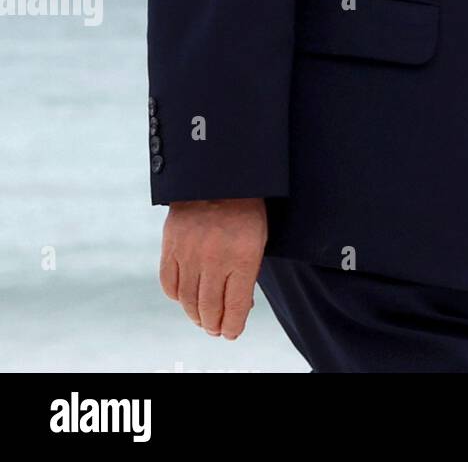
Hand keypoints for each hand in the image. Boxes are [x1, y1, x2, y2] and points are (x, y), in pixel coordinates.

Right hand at [159, 197, 267, 339]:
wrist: (218, 176)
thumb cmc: (245, 210)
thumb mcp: (258, 239)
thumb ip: (248, 273)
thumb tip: (238, 309)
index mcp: (243, 256)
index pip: (235, 307)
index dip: (233, 326)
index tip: (231, 333)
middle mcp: (215, 258)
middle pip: (209, 308)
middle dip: (214, 324)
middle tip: (216, 329)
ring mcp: (190, 253)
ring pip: (188, 301)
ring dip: (195, 316)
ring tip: (203, 319)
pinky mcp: (171, 247)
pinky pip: (169, 284)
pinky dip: (177, 297)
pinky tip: (185, 298)